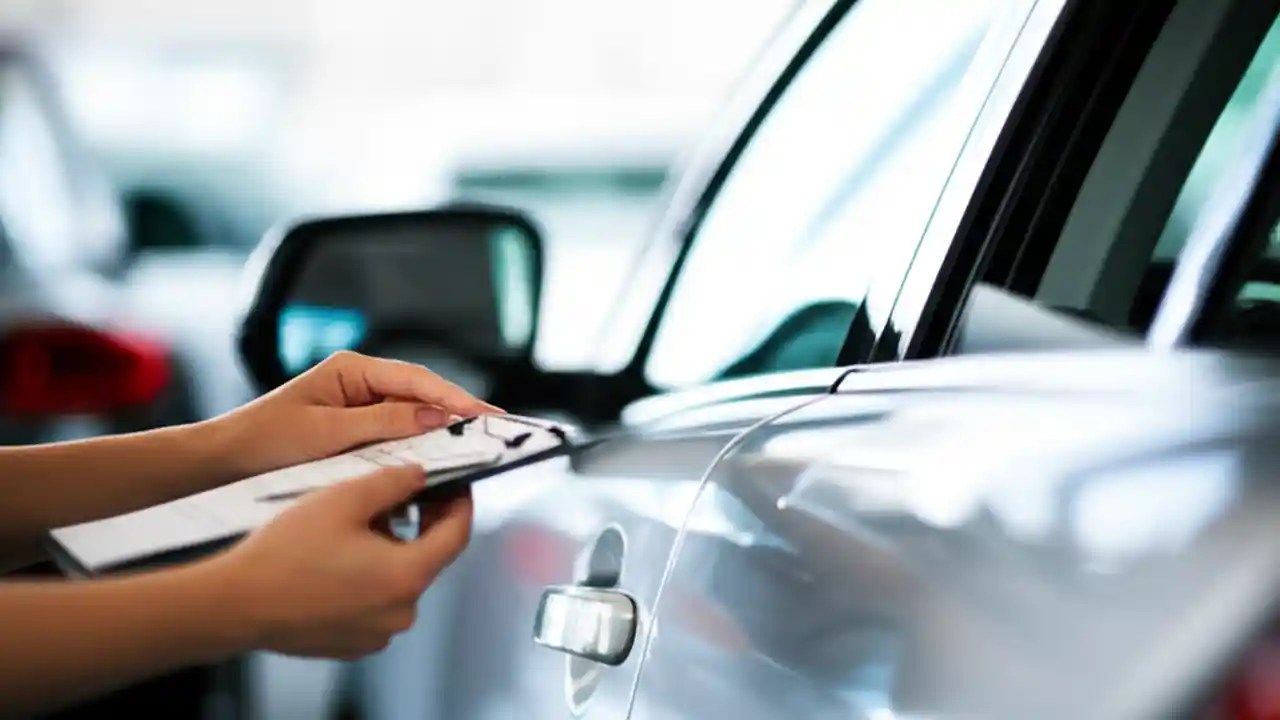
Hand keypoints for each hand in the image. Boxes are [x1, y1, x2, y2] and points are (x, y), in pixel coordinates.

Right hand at [212, 465, 471, 658]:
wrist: (235, 604)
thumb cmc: (285, 552)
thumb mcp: (344, 499)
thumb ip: (394, 482)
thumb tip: (421, 475)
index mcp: (406, 576)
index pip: (457, 536)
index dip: (460, 504)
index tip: (456, 484)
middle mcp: (401, 612)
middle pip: (429, 557)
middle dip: (422, 522)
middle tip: (403, 493)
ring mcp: (378, 632)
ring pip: (401, 578)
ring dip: (393, 548)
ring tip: (362, 521)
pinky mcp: (355, 642)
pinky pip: (377, 601)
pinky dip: (372, 575)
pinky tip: (344, 555)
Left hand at [214, 350, 502, 479]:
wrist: (218, 465)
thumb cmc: (262, 442)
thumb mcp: (326, 434)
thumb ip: (383, 423)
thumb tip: (435, 415)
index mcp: (352, 370)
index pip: (417, 380)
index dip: (455, 399)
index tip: (486, 417)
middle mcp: (359, 383)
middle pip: (422, 394)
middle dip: (457, 413)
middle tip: (497, 432)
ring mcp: (358, 406)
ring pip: (412, 417)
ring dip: (439, 432)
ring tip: (475, 448)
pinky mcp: (354, 432)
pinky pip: (396, 436)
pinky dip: (417, 448)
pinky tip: (436, 463)